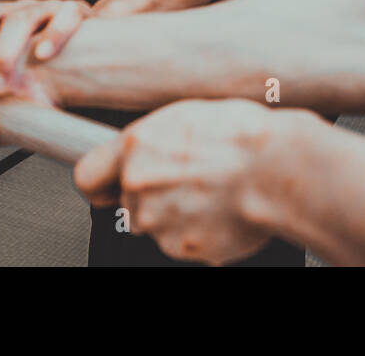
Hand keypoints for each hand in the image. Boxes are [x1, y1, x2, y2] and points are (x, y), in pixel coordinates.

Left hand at [74, 99, 288, 264]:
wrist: (277, 168)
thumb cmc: (242, 136)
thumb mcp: (185, 117)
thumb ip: (151, 142)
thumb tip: (144, 151)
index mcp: (135, 148)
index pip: (88, 177)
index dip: (100, 183)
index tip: (107, 186)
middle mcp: (138, 186)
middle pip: (130, 203)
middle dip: (155, 196)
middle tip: (190, 179)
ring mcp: (158, 221)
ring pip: (158, 224)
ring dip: (179, 214)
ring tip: (213, 192)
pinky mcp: (182, 248)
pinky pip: (183, 242)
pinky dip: (199, 231)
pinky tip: (220, 209)